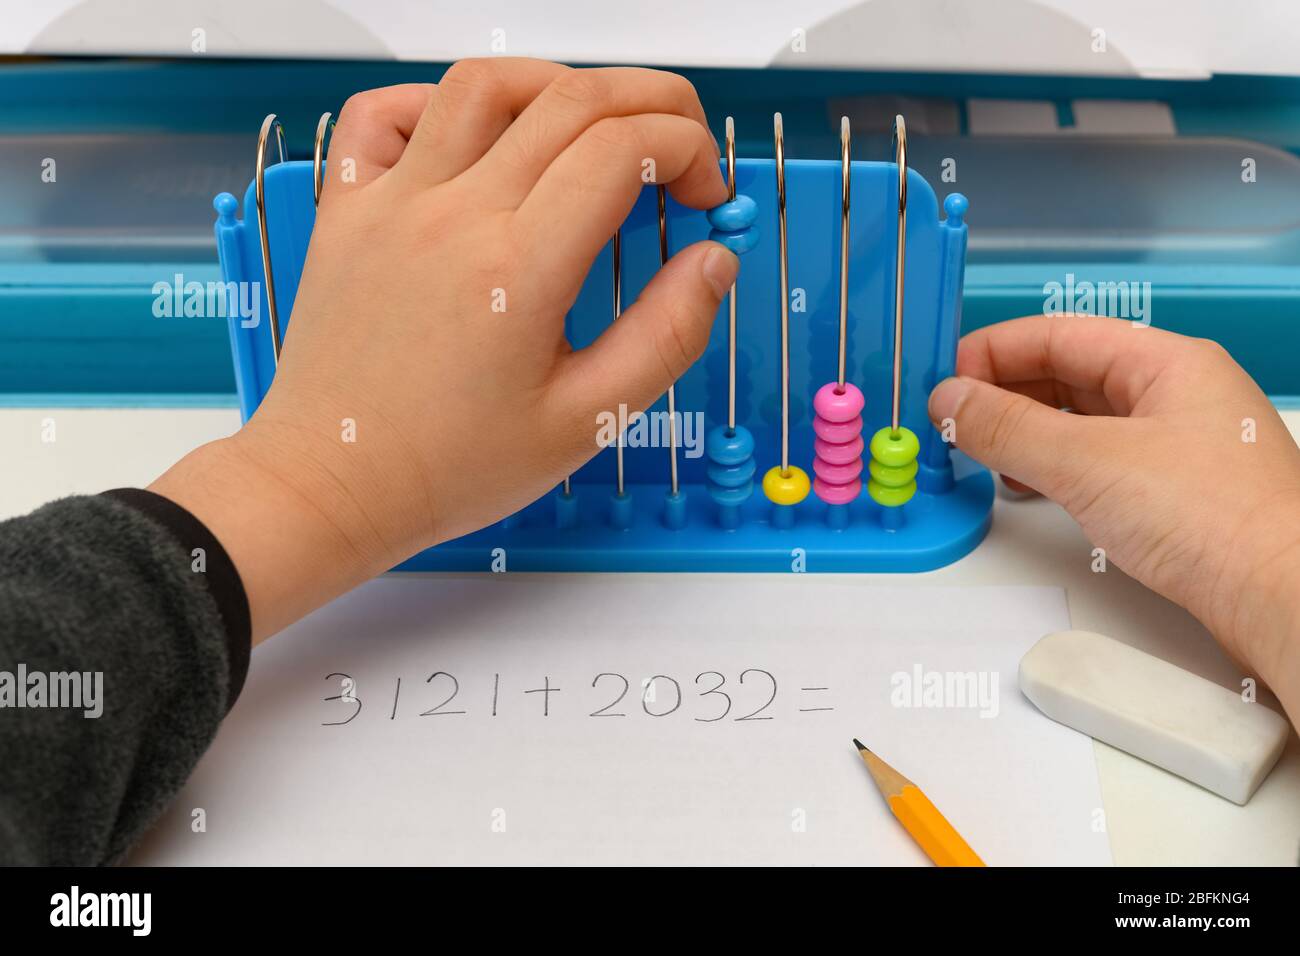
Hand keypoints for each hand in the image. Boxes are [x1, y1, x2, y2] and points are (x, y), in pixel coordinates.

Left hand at [150, 59, 735, 639]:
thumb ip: (666, 336)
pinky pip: (382, 113)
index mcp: (518, 269)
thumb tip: (714, 262)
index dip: (687, 150)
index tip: (705, 195)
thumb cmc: (449, 467)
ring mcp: (392, 203)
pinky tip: (477, 141)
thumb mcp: (585, 421)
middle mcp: (454, 215)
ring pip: (482, 84)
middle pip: (572, 99)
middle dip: (652, 103)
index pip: (623, 147)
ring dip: (557, 85)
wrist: (333, 487)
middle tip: (680, 150)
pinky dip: (436, 102)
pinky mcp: (347, 210)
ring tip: (593, 128)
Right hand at [929, 315, 1299, 724]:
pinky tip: (1027, 487)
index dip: (994, 350)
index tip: (945, 379)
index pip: (1060, 334)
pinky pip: (1097, 462)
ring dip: (1025, 432)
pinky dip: (1052, 468)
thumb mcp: (1088, 462)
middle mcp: (1176, 396)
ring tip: (978, 453)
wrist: (1285, 600)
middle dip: (1004, 393)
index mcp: (1168, 363)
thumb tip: (950, 401)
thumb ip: (1008, 428)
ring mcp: (1179, 447)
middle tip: (951, 420)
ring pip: (1081, 421)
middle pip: (1069, 374)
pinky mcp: (1175, 496)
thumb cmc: (1218, 522)